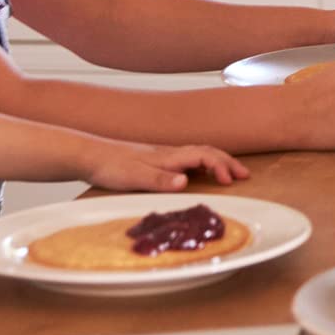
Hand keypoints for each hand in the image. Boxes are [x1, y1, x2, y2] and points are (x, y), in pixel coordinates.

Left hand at [83, 141, 248, 191]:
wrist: (89, 155)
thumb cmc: (110, 166)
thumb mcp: (134, 177)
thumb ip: (160, 180)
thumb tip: (186, 182)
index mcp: (169, 156)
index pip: (204, 155)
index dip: (221, 166)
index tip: (232, 181)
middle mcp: (170, 153)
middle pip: (207, 151)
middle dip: (227, 162)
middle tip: (244, 175)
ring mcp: (163, 156)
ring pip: (199, 154)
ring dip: (217, 162)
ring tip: (230, 174)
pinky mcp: (156, 161)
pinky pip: (188, 160)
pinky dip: (203, 165)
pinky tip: (200, 175)